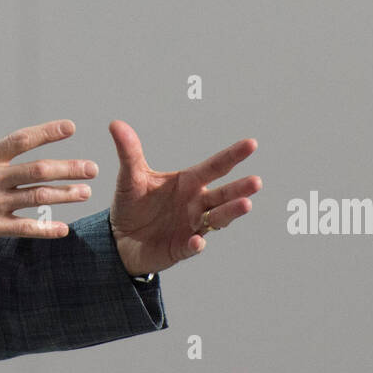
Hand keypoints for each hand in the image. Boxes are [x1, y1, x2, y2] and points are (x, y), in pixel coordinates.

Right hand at [0, 106, 97, 256]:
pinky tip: (62, 229)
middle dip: (68, 167)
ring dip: (64, 195)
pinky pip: (22, 228)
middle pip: (37, 169)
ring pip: (35, 197)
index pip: (20, 139)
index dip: (47, 132)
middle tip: (91, 168)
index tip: (70, 127)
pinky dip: (44, 229)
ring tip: (85, 193)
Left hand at [106, 120, 260, 275]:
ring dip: (230, 212)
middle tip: (256, 181)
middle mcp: (196, 203)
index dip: (233, 155)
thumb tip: (116, 124)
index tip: (251, 143)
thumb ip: (128, 152)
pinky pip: (191, 246)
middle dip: (239, 188)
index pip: (214, 167)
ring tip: (245, 204)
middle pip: (222, 195)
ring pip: (217, 219)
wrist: (120, 238)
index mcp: (188, 182)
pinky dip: (196, 243)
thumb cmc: (133, 204)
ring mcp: (192, 226)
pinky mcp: (181, 248)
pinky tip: (198, 240)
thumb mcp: (130, 177)